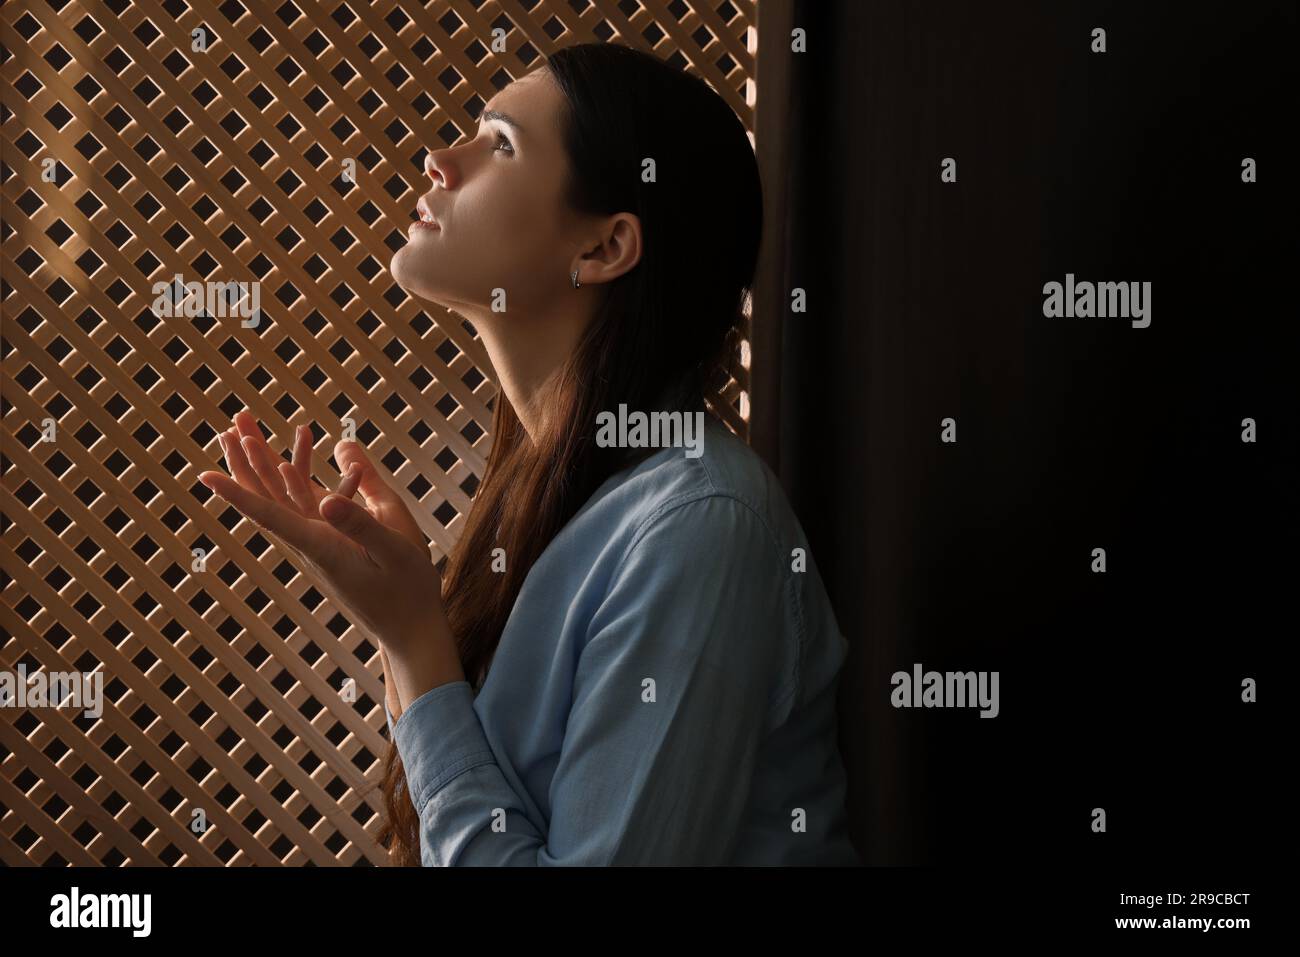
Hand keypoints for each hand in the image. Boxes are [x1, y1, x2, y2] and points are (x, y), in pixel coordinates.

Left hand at [196, 411, 450, 657]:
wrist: (409, 627)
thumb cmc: (406, 590)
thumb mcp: (394, 549)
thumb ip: (363, 520)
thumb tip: (328, 498)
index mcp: (322, 546)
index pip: (271, 515)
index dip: (238, 494)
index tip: (205, 476)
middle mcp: (311, 544)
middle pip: (267, 499)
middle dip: (247, 461)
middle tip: (231, 424)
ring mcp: (318, 544)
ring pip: (281, 499)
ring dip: (263, 464)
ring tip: (248, 432)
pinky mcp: (330, 542)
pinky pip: (303, 504)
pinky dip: (294, 476)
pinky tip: (291, 459)